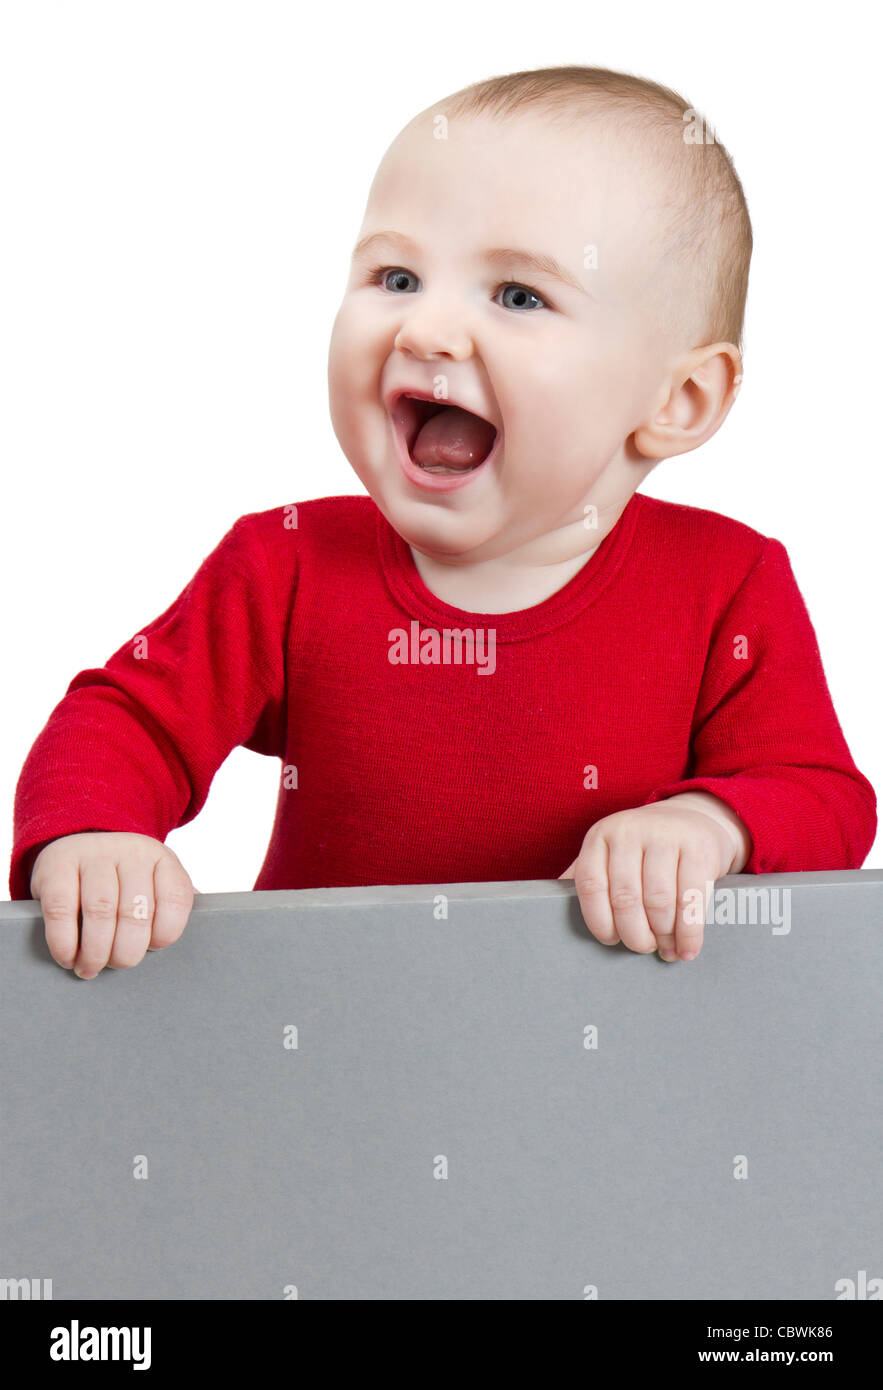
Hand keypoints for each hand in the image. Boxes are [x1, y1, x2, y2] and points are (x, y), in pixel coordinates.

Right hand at [29, 831, 197, 977]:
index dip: (165, 934)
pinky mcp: (58, 864)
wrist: (80, 841)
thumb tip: (208, 933)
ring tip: (90, 969)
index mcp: (162, 860)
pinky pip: (62, 909)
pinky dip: (64, 941)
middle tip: (116, 966)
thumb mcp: (155, 882)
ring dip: (95, 951)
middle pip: (136, 911)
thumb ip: (174, 906)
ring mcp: (94, 854)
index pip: (176, 900)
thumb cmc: (124, 877)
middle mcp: (131, 852)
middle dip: (126, 951)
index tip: (151, 948)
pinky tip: (68, 956)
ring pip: (100, 910)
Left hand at [558, 797, 747, 960]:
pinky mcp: (698, 847)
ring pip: (659, 902)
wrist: (693, 819)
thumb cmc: (644, 849)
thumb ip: (587, 878)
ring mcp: (665, 836)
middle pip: (625, 899)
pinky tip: (687, 949)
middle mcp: (629, 832)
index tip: (610, 940)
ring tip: (666, 950)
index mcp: (600, 837)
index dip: (598, 921)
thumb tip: (544, 910)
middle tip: (642, 948)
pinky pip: (692, 899)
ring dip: (663, 936)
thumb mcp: (610, 854)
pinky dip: (690, 933)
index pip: (590, 886)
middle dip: (634, 935)